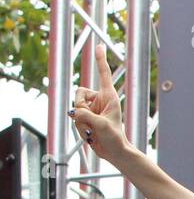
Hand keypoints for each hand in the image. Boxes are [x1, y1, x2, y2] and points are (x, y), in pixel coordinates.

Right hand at [67, 44, 128, 165]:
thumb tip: (74, 112)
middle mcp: (99, 100)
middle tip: (91, 121)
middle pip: (78, 93)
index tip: (98, 46)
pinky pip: (74, 118)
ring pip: (75, 108)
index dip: (100, 60)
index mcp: (109, 96)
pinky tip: (90, 134)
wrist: (114, 153)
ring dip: (81, 122)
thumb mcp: (101, 126)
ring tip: (94, 131)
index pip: (103, 75)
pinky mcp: (86, 118)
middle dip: (80, 107)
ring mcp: (92, 109)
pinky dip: (80, 128)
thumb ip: (86, 116)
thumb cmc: (114, 139)